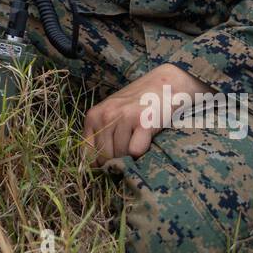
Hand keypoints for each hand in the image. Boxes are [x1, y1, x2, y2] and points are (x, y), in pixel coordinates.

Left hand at [81, 63, 211, 165]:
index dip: (99, 164)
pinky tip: (146, 138)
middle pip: (105, 157)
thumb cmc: (136, 104)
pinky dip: (143, 151)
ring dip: (131, 155)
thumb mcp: (111, 115)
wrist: (164, 84)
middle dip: (117, 160)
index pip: (88, 153)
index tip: (110, 163)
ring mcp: (124, 117)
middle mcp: (106, 115)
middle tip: (130, 147)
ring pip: (121, 155)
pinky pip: (136, 151)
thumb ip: (101, 136)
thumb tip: (96, 167)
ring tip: (138, 138)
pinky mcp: (143, 122)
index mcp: (93, 116)